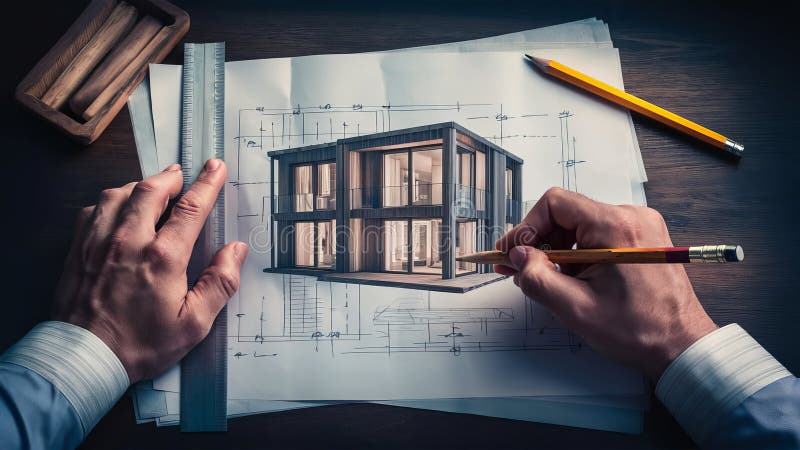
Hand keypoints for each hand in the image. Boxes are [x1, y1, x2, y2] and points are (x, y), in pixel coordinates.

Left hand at [52, 159, 247, 383]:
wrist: (83, 359)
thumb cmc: (139, 345)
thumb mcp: (193, 324)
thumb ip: (219, 283)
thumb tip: (236, 250)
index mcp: (162, 257)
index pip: (190, 208)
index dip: (207, 183)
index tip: (215, 167)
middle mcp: (128, 240)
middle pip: (151, 189)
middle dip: (172, 176)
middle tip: (183, 174)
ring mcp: (98, 241)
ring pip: (119, 193)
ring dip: (141, 185)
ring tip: (155, 189)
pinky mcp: (78, 248)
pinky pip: (94, 209)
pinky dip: (111, 201)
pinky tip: (120, 210)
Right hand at [495, 187, 716, 380]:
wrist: (681, 345)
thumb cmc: (639, 330)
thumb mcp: (576, 308)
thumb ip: (538, 278)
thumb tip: (517, 257)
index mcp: (616, 226)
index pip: (556, 203)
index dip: (527, 226)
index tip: (513, 252)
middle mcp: (630, 217)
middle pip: (567, 214)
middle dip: (539, 241)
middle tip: (519, 268)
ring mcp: (639, 226)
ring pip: (581, 226)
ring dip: (558, 250)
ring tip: (548, 279)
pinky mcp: (642, 239)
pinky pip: (598, 235)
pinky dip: (578, 253)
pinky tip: (572, 278)